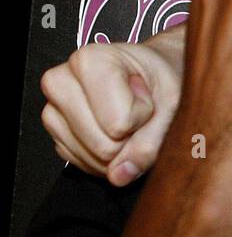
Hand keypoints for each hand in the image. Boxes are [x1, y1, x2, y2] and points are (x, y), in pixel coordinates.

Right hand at [40, 29, 184, 185]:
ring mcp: (53, 109)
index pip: (119, 123)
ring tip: (128, 119)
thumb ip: (151, 141)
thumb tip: (119, 175)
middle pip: (102, 145)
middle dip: (131, 137)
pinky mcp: (55, 132)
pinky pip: (81, 163)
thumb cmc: (166, 78)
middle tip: (140, 111)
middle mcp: (61, 81)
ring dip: (120, 150)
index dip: (144, 117)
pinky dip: (105, 157)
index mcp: (90, 60)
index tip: (148, 95)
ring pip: (90, 158)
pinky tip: (115, 132)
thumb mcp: (174, 104)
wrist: (158, 74)